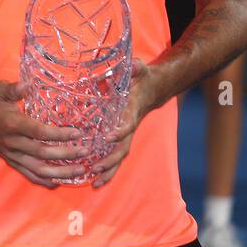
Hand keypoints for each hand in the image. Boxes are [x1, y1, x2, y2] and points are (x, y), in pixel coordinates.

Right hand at [0, 79, 89, 187]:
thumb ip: (15, 88)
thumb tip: (29, 84)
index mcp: (12, 123)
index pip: (40, 132)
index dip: (60, 134)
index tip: (78, 133)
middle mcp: (12, 142)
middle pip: (43, 153)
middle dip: (67, 154)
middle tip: (86, 152)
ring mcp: (11, 154)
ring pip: (38, 169)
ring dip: (61, 172)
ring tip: (80, 170)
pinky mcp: (10, 160)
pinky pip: (29, 175)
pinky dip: (45, 181)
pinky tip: (60, 181)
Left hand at [91, 59, 153, 187]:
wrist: (152, 88)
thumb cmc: (141, 77)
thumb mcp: (139, 69)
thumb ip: (135, 68)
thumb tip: (132, 64)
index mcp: (131, 111)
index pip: (127, 124)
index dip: (120, 130)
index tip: (109, 136)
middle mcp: (129, 127)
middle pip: (122, 148)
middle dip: (110, 160)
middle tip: (95, 168)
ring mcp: (125, 135)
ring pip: (118, 156)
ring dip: (108, 170)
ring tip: (94, 182)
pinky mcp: (120, 138)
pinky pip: (115, 156)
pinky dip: (107, 170)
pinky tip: (94, 181)